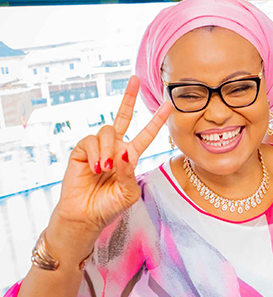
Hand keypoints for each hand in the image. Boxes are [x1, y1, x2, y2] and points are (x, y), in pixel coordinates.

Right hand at [50, 76, 170, 258]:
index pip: (145, 134)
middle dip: (128, 98)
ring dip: (108, 149)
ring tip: (104, 168)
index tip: (169, 105)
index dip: (156, 120)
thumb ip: (128, 172)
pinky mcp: (80, 151)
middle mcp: (115, 148)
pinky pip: (90, 141)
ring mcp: (97, 148)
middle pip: (122, 117)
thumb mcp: (127, 192)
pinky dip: (95, 153)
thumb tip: (124, 151)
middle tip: (135, 80)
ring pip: (107, 131)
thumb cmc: (109, 206)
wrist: (86, 217)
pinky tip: (95, 167)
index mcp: (130, 157)